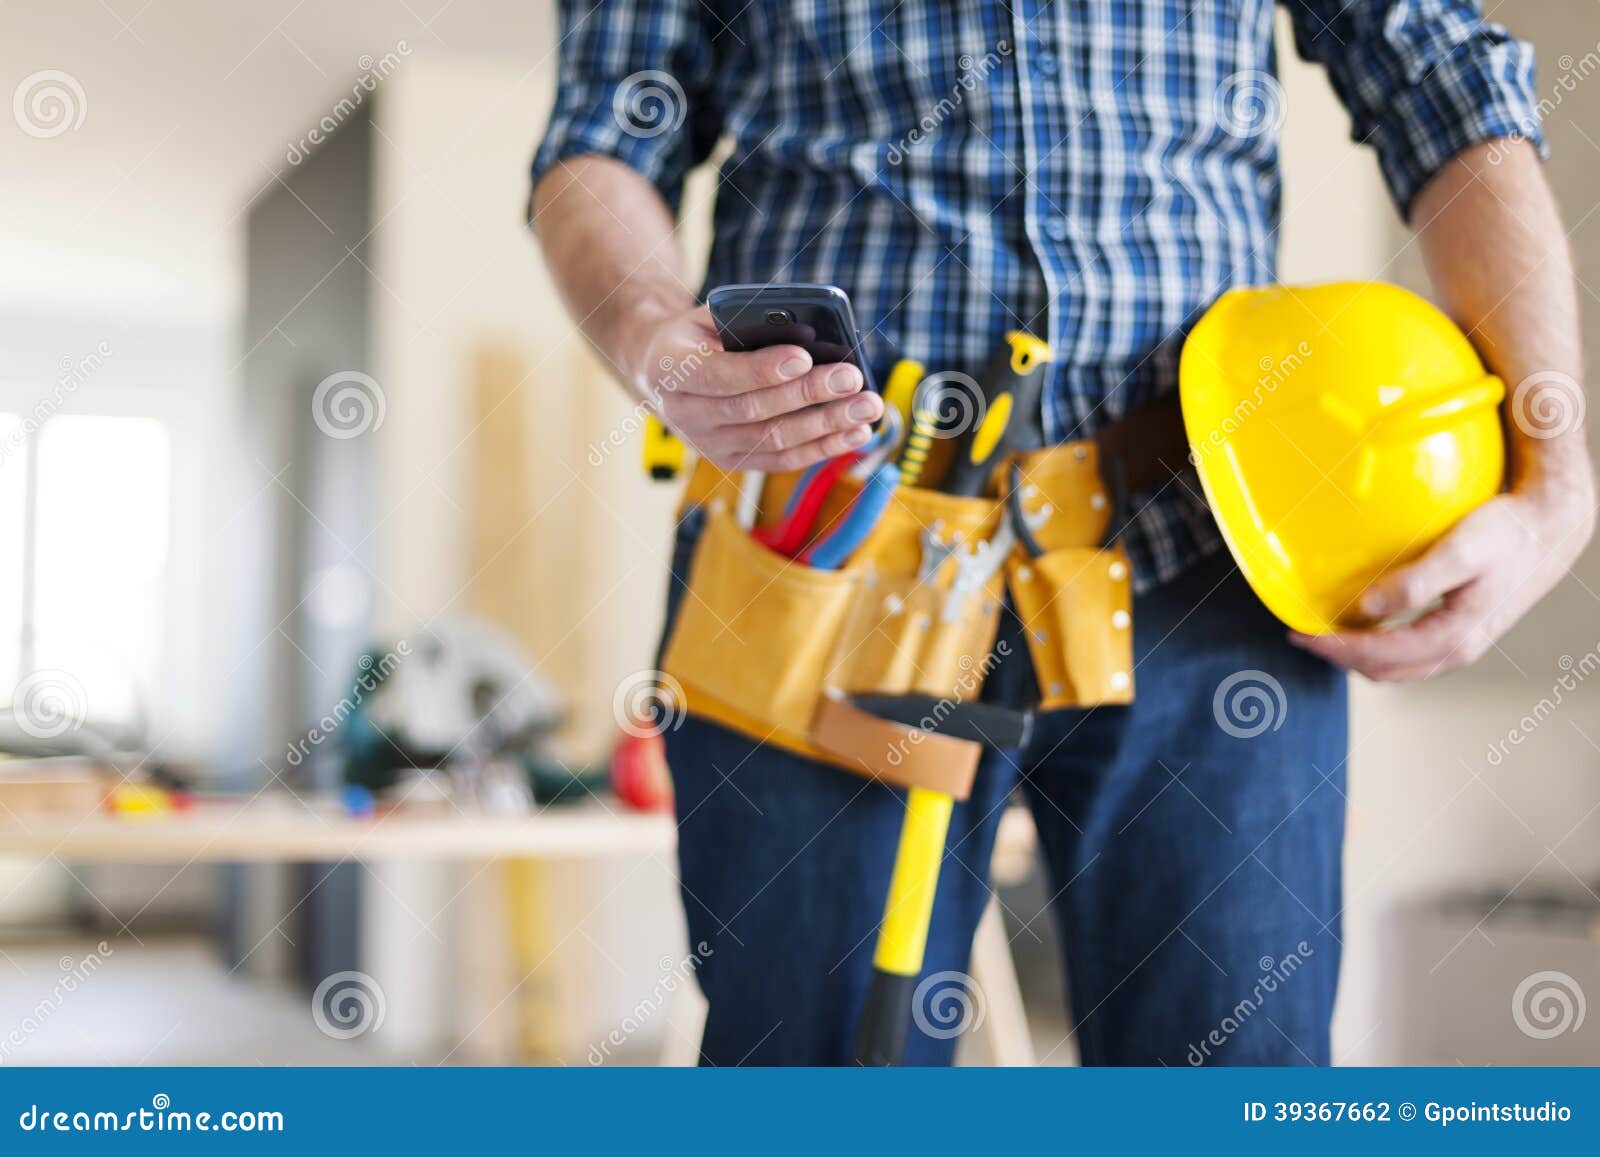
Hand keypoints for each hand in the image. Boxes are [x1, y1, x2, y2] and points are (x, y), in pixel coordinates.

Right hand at [628, 304, 882, 472]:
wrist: (666, 374)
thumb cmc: (702, 335)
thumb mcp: (712, 316)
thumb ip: (748, 321)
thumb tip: (809, 331)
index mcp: (671, 369)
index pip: (719, 374)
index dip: (762, 369)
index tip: (803, 356)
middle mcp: (685, 414)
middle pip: (754, 411)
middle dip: (808, 394)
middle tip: (851, 377)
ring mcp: (709, 444)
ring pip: (774, 440)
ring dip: (827, 425)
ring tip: (867, 407)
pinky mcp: (734, 462)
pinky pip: (784, 459)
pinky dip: (824, 447)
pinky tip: (857, 432)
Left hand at [1289, 473, 1595, 681]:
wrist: (1550, 528)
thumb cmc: (1506, 533)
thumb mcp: (1461, 551)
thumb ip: (1415, 581)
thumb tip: (1368, 606)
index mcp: (1452, 636)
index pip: (1377, 655)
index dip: (1333, 648)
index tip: (1299, 633)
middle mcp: (1456, 649)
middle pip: (1383, 670)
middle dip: (1339, 656)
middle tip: (1302, 634)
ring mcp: (1460, 644)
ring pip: (1397, 667)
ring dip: (1358, 654)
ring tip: (1325, 631)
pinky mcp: (1461, 631)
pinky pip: (1410, 652)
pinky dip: (1379, 645)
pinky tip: (1364, 620)